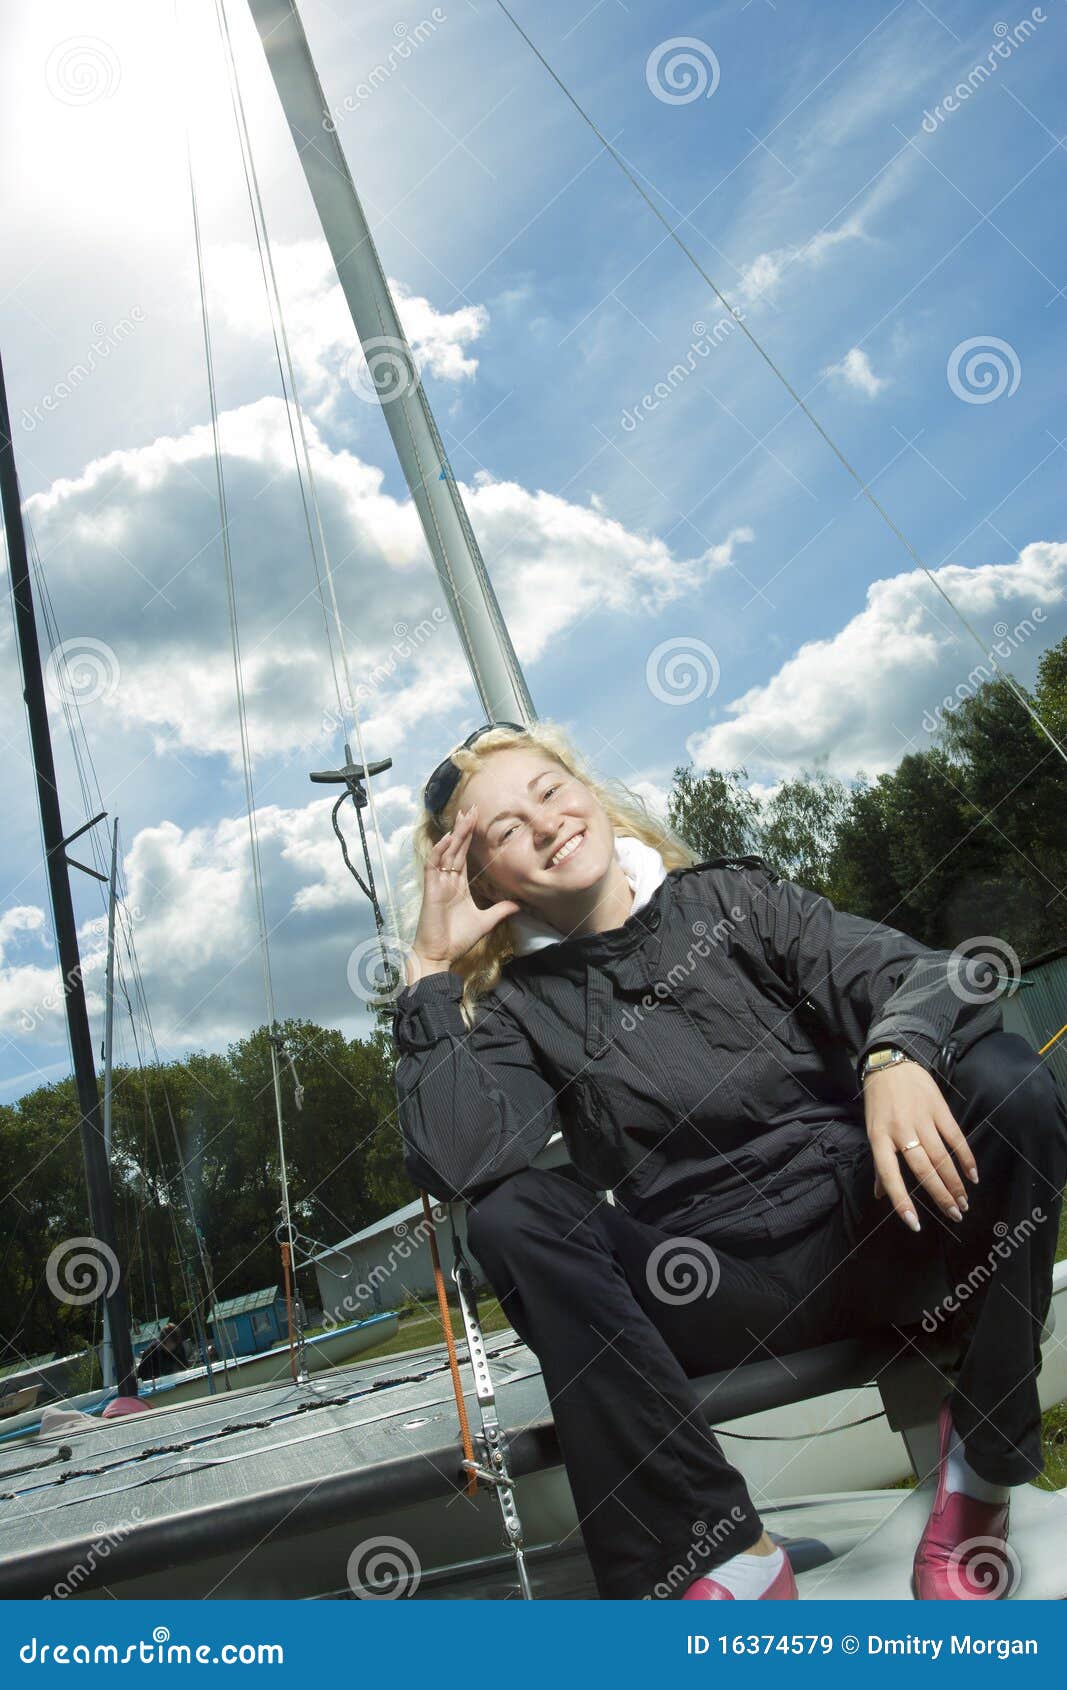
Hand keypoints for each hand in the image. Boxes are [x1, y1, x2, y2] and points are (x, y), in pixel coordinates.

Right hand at [409, 805, 520, 976]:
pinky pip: (433, 866)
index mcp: (457, 885)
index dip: (469, 837)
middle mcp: (447, 880)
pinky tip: (447, 839)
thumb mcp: (486, 921)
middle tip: (471, 808)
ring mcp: (438, 883)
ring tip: (464, 817)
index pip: (463, 855)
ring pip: (446, 852)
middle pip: (456, 848)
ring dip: (455, 834)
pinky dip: (439, 852)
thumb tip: (520, 904)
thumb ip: (500, 910)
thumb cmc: (457, 938)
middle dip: (464, 828)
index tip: (476, 819)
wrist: (440, 954)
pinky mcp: (431, 890)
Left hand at [863, 1059, 978, 1231]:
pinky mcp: (939, 1109)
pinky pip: (956, 1138)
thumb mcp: (872, 1131)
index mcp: (879, 1138)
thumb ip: (879, 1164)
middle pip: (923, 1169)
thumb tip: (880, 1196)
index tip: (915, 1225)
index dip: (901, 1201)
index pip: (889, 1175)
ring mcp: (921, 1119)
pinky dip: (966, 1158)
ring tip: (964, 1202)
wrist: (891, 1063)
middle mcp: (900, 1130)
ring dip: (955, 1182)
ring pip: (941, 1157)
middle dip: (940, 1196)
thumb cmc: (879, 1102)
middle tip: (954, 1216)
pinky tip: (973, 1175)